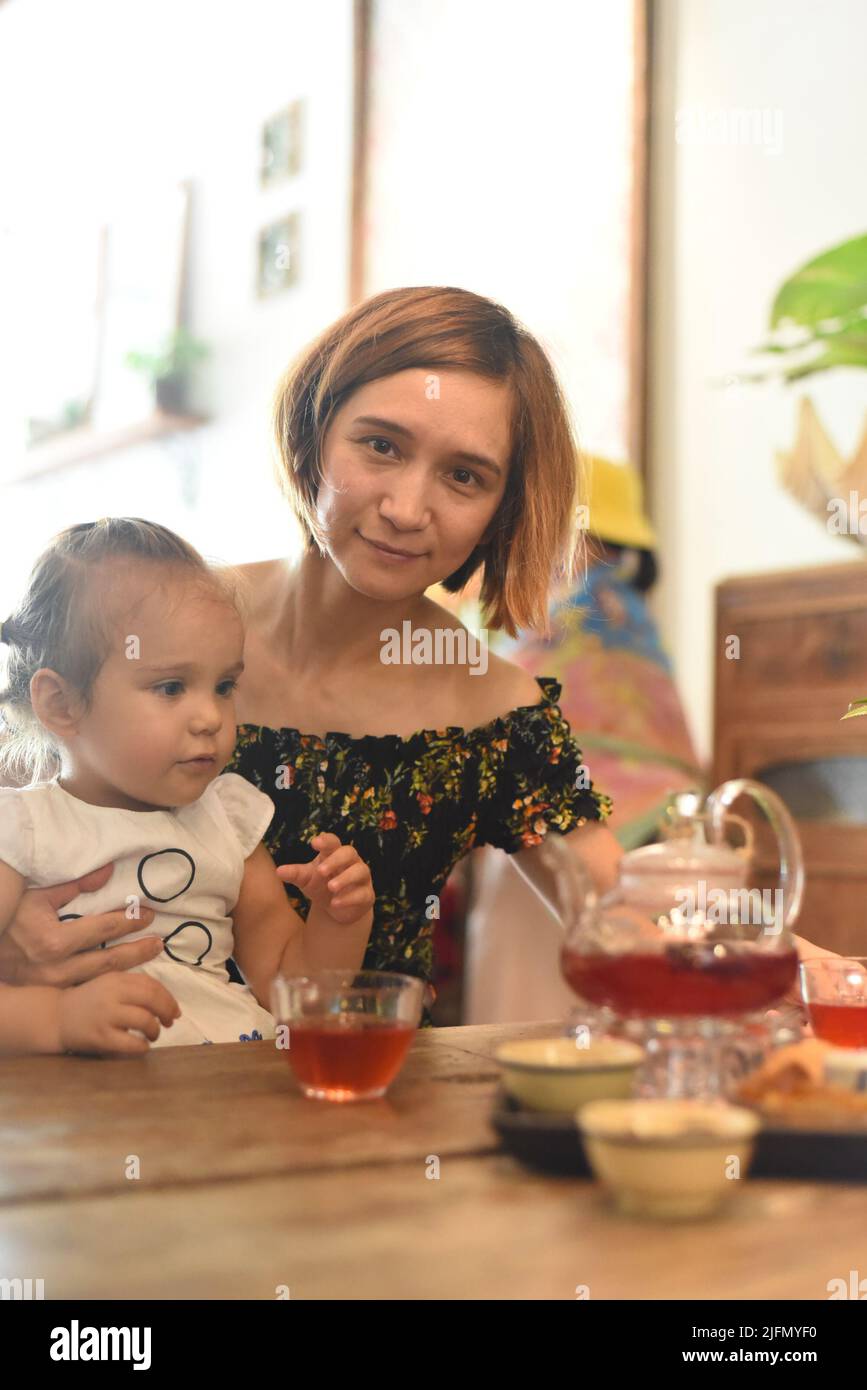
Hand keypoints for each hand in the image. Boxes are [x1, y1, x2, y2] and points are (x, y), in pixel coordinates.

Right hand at [0, 862, 162, 986]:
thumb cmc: (12, 919)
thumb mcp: (38, 895)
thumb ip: (75, 885)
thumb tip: (108, 871)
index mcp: (54, 941)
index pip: (103, 928)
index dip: (129, 920)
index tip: (148, 914)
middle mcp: (57, 968)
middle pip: (109, 960)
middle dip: (138, 950)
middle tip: (159, 942)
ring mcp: (55, 986)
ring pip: (101, 979)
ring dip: (129, 968)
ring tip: (149, 956)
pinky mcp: (54, 994)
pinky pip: (88, 989)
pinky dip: (110, 983)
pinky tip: (126, 978)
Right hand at [56, 972, 180, 1055]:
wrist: (56, 1017)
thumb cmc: (89, 1001)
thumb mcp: (110, 985)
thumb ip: (135, 988)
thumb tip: (169, 1005)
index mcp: (116, 978)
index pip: (152, 985)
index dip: (169, 998)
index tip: (175, 1010)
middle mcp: (112, 994)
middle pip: (152, 999)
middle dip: (167, 1012)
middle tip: (170, 1022)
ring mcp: (106, 1015)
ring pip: (145, 1020)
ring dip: (155, 1029)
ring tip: (153, 1034)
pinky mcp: (101, 1037)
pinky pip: (131, 1043)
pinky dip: (143, 1046)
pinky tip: (142, 1046)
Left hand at [276, 833, 374, 924]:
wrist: (336, 908)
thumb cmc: (321, 886)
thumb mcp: (306, 880)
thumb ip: (295, 874)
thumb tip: (279, 871)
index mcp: (334, 853)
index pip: (333, 842)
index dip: (326, 841)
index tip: (314, 843)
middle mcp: (351, 862)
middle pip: (349, 852)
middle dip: (336, 860)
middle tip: (321, 870)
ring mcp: (361, 878)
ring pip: (360, 871)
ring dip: (345, 878)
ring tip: (330, 887)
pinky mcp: (367, 895)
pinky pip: (363, 893)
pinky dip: (349, 898)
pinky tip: (335, 903)